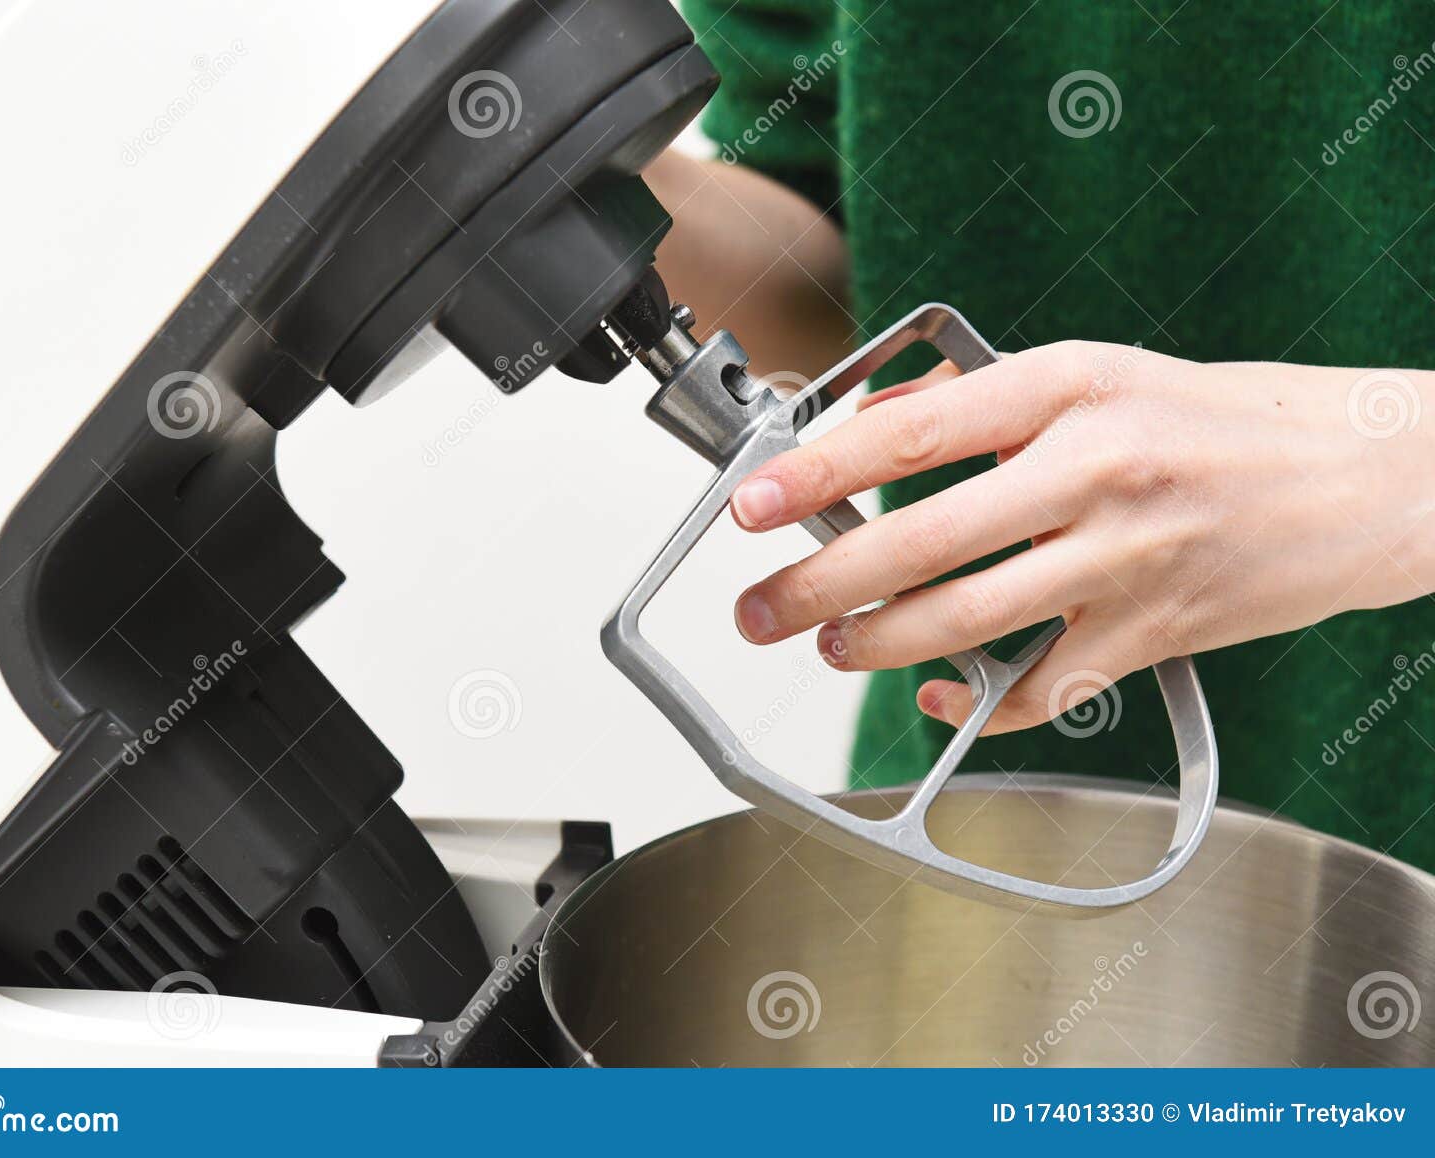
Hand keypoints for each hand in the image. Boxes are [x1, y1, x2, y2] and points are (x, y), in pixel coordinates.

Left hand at [729, 341, 1434, 732]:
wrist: (1371, 473)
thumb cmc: (1225, 418)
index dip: (814, 472)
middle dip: (819, 583)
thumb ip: (980, 400)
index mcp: (1069, 388)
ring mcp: (1129, 558)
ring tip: (833, 646)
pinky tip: (939, 695)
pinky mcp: (1156, 632)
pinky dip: (977, 704)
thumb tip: (873, 423)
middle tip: (759, 608)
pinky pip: (1042, 690)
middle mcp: (1096, 469)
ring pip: (970, 621)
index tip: (749, 503)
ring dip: (880, 645)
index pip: (911, 433)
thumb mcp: (1099, 376)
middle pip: (922, 540)